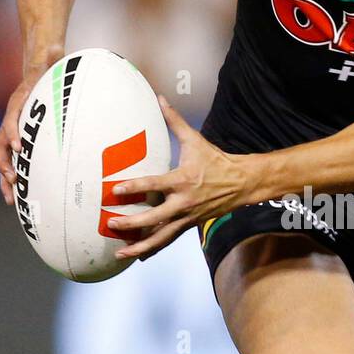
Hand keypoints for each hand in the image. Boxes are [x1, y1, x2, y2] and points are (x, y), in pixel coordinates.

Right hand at [0, 66, 51, 204]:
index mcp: (17, 107)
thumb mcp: (50, 65)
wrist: (37, 79)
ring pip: (4, 161)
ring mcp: (13, 137)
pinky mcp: (21, 147)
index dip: (12, 133)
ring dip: (6, 180)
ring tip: (12, 199)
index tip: (19, 146)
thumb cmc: (46, 75)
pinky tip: (22, 200)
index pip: (11, 120)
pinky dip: (15, 182)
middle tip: (13, 179)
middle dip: (5, 164)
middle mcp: (11, 124)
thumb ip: (52, 57)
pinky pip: (15, 166)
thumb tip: (55, 45)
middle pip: (0, 147)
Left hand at [111, 97, 246, 260]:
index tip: (116, 190)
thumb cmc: (215, 160)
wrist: (242, 183)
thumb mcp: (195, 140)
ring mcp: (186, 217)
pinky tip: (138, 255)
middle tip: (111, 224)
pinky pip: (168, 239)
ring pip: (160, 237)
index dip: (135, 188)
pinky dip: (152, 248)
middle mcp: (183, 203)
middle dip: (131, 223)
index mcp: (182, 180)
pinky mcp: (189, 225)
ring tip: (120, 254)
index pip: (154, 185)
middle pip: (154, 218)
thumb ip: (174, 121)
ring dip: (139, 246)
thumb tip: (160, 98)